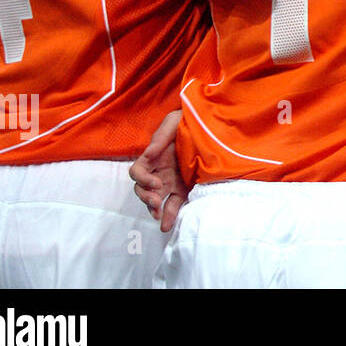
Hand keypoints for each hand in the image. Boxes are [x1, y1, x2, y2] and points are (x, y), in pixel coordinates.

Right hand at [130, 110, 188, 232]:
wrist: (207, 126)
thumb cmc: (187, 121)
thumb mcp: (174, 122)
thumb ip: (161, 135)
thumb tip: (150, 153)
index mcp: (153, 158)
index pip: (138, 172)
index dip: (143, 180)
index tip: (156, 183)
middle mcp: (157, 171)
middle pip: (142, 189)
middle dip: (146, 198)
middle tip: (157, 202)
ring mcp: (169, 181)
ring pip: (156, 200)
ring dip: (155, 209)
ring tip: (160, 217)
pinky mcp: (183, 188)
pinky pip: (173, 204)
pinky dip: (170, 215)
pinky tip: (169, 224)